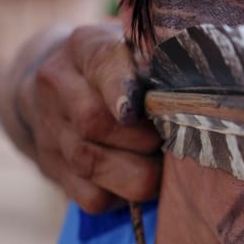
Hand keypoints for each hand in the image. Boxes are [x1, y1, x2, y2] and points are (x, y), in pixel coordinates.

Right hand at [0, 23, 161, 212]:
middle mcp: (57, 85)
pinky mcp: (52, 168)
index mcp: (84, 47)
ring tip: (163, 168)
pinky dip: (122, 197)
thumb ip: (161, 57)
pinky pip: (90, 196)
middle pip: (93, 121)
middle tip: (175, 143)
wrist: (59, 89)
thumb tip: (194, 77)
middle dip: (142, 139)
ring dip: (138, 173)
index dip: (121, 89)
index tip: (137, 111)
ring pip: (91, 163)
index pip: (102, 65)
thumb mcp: (138, 47)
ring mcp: (49, 129)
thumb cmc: (124, 66)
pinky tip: (138, 181)